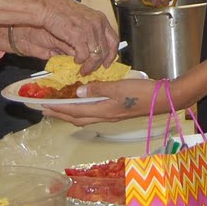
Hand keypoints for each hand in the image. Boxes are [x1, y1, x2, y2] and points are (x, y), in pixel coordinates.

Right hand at [0, 0, 117, 73]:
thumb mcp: (81, 18)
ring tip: (83, 70)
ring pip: (96, 55)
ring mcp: (90, 30)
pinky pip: (84, 55)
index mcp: (100, 19)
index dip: (112, 54)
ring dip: (90, 66)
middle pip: (106, 50)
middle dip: (100, 63)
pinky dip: (80, 61)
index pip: (114, 40)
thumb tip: (92, 46)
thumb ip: (89, 30)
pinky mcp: (79, 36)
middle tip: (92, 70)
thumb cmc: (61, 11)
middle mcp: (98, 24)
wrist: (48, 6)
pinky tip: (75, 61)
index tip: (107, 63)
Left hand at [45, 77, 161, 125]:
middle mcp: (105, 116)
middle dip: (60, 115)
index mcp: (104, 110)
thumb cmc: (142, 92)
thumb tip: (78, 91)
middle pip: (77, 119)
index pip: (75, 111)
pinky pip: (93, 114)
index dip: (58, 109)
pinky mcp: (117, 113)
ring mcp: (111, 116)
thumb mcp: (119, 87)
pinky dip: (82, 111)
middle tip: (45, 109)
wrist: (163, 100)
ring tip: (59, 108)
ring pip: (84, 118)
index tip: (43, 106)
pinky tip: (82, 104)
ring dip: (69, 114)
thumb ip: (99, 88)